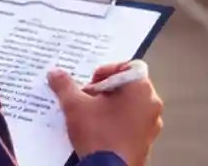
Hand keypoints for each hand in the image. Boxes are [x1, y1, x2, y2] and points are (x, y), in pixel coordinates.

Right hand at [48, 64, 162, 165]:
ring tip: (92, 116)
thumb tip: (55, 73)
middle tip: (89, 98)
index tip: (91, 83)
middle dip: (107, 90)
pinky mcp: (147, 141)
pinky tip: (101, 132)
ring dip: (112, 106)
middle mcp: (152, 103)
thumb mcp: (75, 106)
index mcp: (140, 88)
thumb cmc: (98, 135)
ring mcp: (152, 124)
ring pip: (132, 106)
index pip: (127, 66)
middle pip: (129, 86)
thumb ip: (65, 86)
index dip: (106, 71)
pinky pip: (133, 124)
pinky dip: (119, 123)